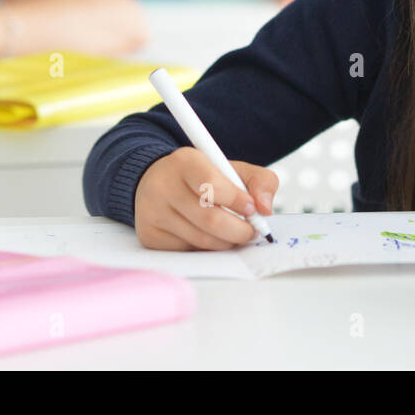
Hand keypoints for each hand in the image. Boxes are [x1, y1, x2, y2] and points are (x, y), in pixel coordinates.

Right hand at [134, 147, 278, 249]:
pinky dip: (206, 249)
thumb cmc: (200, 178)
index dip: (237, 201)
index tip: (252, 209)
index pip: (212, 185)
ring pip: (201, 240)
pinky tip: (209, 237)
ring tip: (233, 234)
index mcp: (185, 162)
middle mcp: (163, 185)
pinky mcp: (149, 235)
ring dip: (226, 243)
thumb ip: (259, 181)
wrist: (158, 182)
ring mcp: (152, 212)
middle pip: (209, 219)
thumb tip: (265, 208)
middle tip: (252, 231)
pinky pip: (188, 252)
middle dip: (239, 231)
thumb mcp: (230, 168)